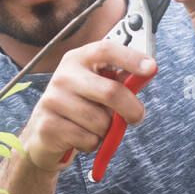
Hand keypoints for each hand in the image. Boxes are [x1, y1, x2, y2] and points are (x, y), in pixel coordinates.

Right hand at [18, 39, 155, 171]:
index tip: (151, 67)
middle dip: (131, 109)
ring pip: (101, 122)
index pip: (106, 50)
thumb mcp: (97, 89)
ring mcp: (53, 100)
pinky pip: (88, 140)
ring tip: (93, 127)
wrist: (43, 135)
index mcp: (78, 59)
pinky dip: (92, 144)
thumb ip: (120, 80)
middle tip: (136, 117)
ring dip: (106, 131)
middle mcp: (63, 75)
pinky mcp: (48, 125)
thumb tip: (149, 71)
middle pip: (111, 91)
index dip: (130, 58)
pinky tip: (79, 137)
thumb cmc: (77, 108)